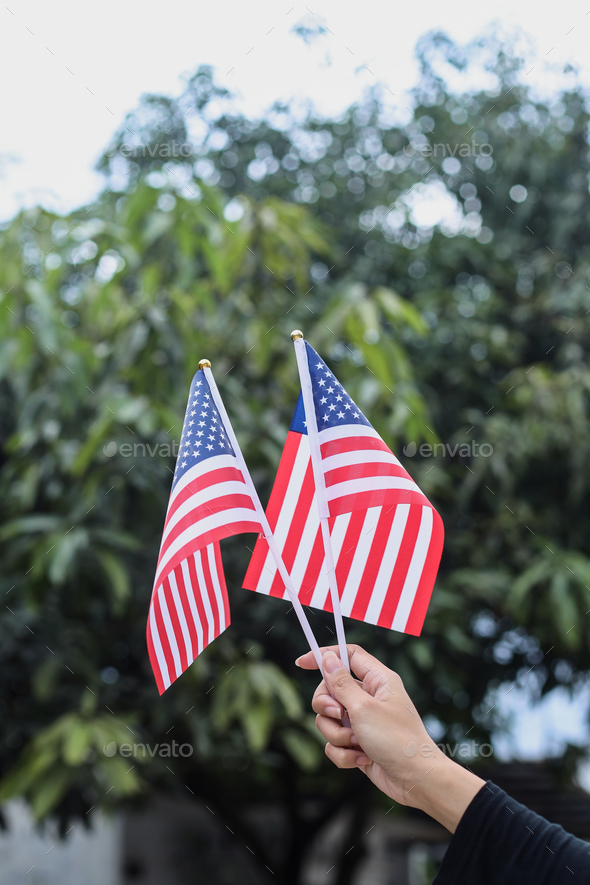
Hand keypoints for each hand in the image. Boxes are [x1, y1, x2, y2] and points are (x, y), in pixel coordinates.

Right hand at [296, 644, 484, 832]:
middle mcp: (369, 697)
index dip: (325, 655)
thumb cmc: (396, 740)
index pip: (347, 655)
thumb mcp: (364, 708)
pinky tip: (362, 760)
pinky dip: (343, 753)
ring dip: (337, 735)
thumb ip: (341, 683)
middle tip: (339, 714)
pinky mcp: (359, 744)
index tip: (302, 664)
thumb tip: (328, 658)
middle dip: (327, 706)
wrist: (415, 780)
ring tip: (357, 744)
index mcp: (377, 680)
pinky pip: (335, 743)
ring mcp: (363, 721)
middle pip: (330, 689)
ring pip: (329, 719)